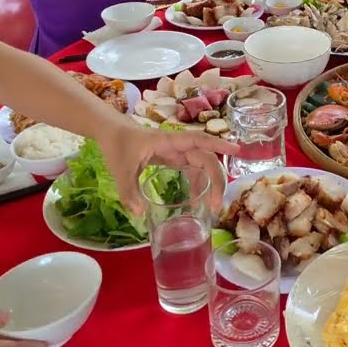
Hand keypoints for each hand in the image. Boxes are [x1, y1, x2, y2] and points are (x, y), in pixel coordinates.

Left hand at [102, 124, 239, 216]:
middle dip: (216, 179)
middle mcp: (177, 146)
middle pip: (206, 158)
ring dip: (210, 183)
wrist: (111, 133)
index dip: (218, 144)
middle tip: (215, 205)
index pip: (198, 141)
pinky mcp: (173, 159)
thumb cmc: (118, 145)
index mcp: (168, 142)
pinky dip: (198, 184)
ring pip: (202, 165)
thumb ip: (128, 191)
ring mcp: (176, 152)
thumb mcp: (120, 169)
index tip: (236, 151)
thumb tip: (140, 213)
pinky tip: (196, 200)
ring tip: (211, 207)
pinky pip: (192, 170)